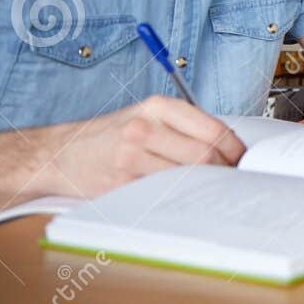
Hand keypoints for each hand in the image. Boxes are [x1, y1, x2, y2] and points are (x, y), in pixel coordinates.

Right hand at [45, 97, 246, 197]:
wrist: (60, 154)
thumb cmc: (111, 135)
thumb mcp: (148, 116)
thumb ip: (185, 126)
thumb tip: (231, 146)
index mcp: (157, 107)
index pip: (213, 129)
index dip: (235, 149)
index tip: (243, 159)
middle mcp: (144, 129)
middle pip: (205, 155)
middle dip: (224, 170)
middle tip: (230, 178)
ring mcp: (130, 157)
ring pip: (187, 176)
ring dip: (203, 185)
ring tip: (208, 187)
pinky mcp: (120, 184)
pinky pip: (163, 193)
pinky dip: (179, 196)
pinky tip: (182, 196)